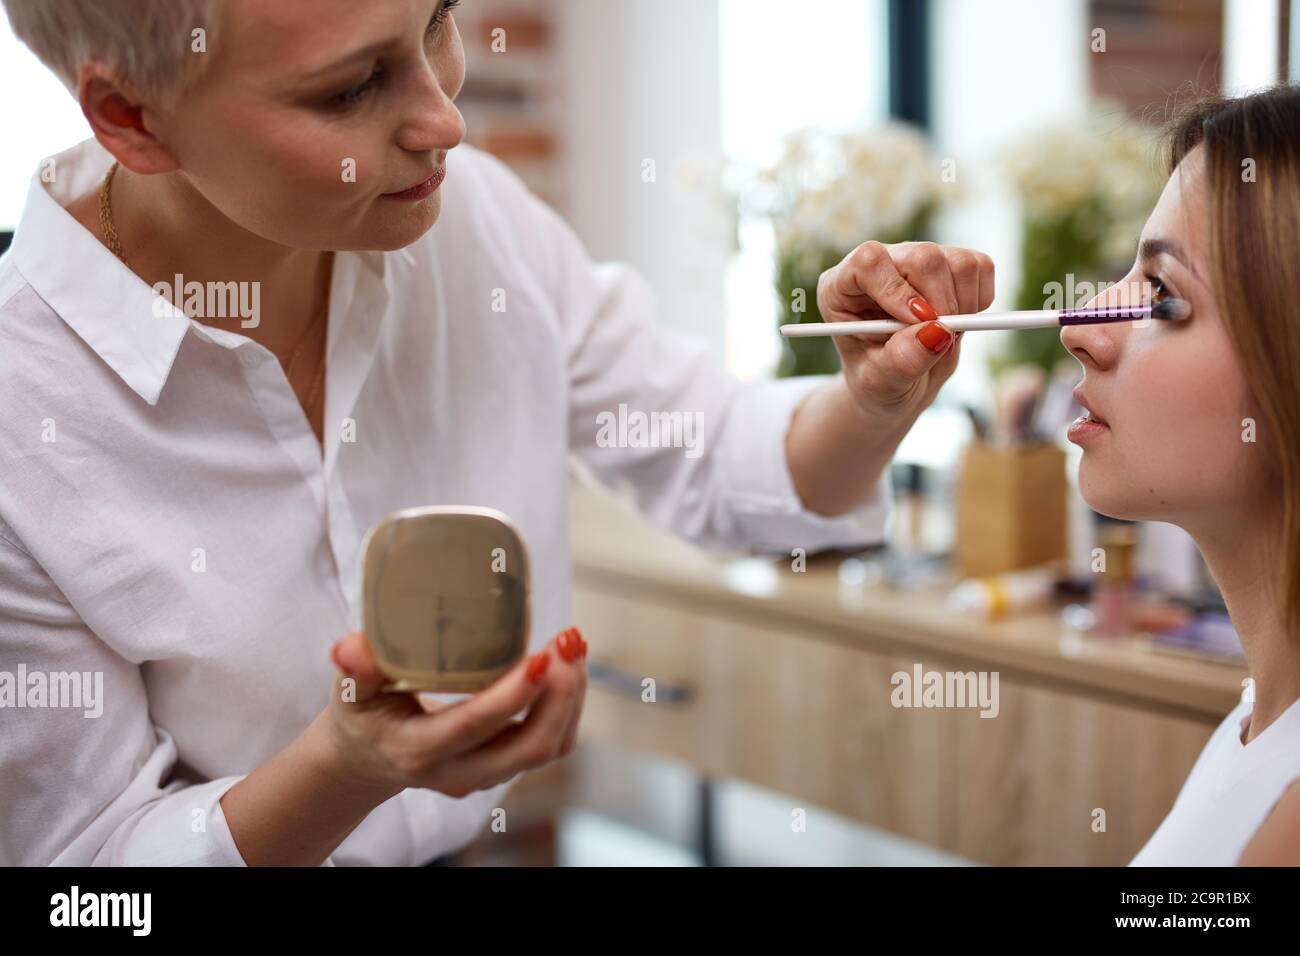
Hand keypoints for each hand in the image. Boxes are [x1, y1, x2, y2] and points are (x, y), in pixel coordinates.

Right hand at [322, 627, 587, 798]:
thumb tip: (351, 647)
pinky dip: (568, 706)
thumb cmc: (363, 716)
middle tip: (567, 642)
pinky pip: (552, 743)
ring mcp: (486, 773)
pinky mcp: (505, 764)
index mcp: (419, 750)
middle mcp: (459, 770)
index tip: (541, 656)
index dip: (514, 694)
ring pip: (548, 747)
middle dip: (560, 695)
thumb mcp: (351, 693)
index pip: (476, 725)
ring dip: (570, 697)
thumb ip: (355, 670)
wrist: (369, 758)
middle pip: (528, 746)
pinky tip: (569, 665)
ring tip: (573, 646)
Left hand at [816, 240, 994, 419]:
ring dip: (963, 305)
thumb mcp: (880, 383)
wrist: (899, 383)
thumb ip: (901, 360)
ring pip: (958, 261)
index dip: (897, 290)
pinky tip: (956, 322)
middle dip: (941, 303)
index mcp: (842, 287)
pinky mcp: (950, 263)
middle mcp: (881, 265)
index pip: (869, 262)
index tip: (917, 321)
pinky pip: (979, 267)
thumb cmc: (878, 382)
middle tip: (941, 340)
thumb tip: (936, 332)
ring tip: (943, 337)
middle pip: (923, 257)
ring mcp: (916, 260)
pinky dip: (979, 300)